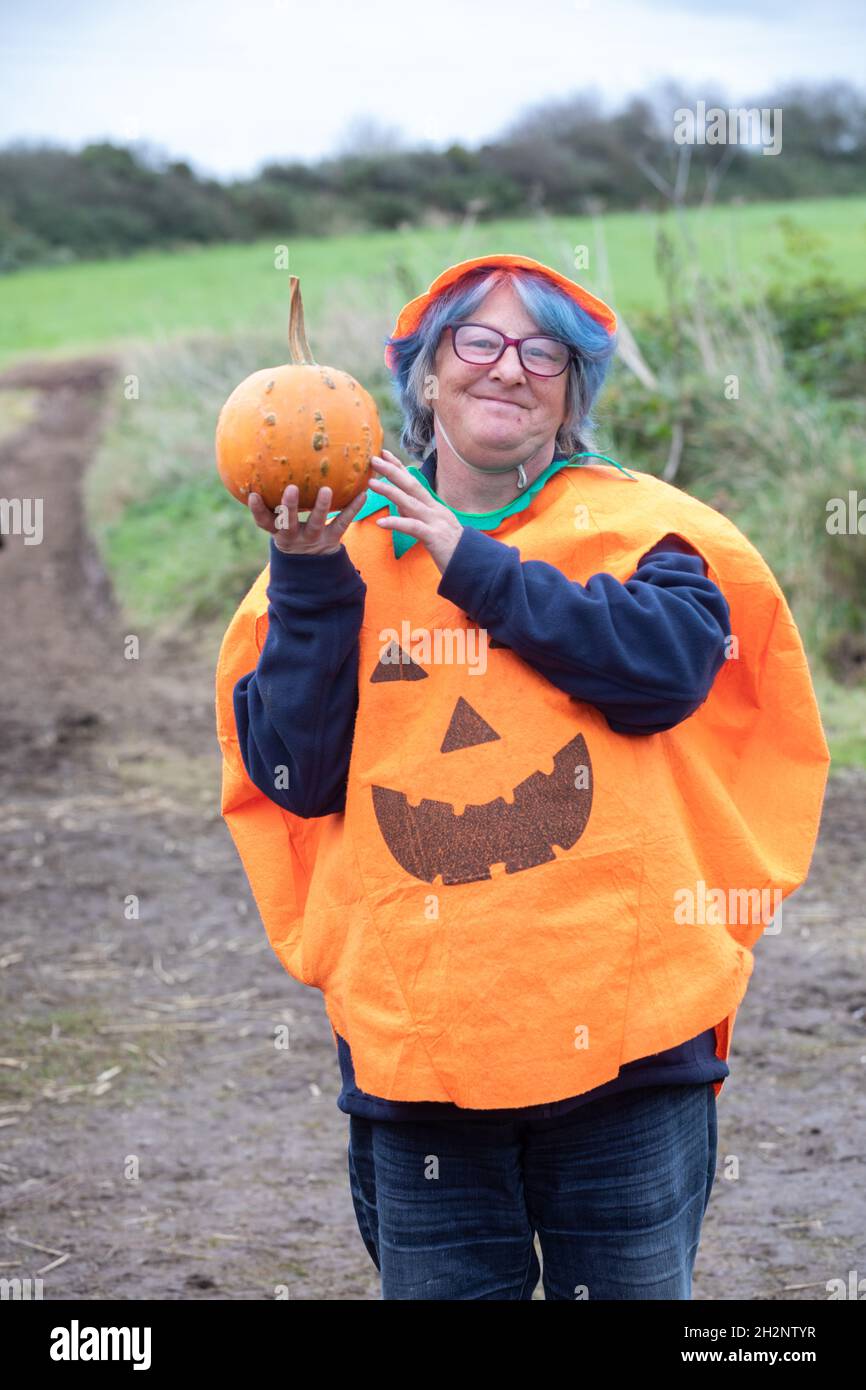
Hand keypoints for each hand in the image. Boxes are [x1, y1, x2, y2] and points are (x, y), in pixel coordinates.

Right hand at [247, 482, 367, 554]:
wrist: (311, 561)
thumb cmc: (291, 529)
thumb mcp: (278, 521)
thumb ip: (271, 501)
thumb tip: (261, 466)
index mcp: (277, 530)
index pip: (263, 521)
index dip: (258, 510)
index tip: (253, 495)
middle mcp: (293, 536)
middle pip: (289, 523)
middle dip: (289, 507)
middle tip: (291, 488)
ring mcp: (313, 539)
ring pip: (316, 524)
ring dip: (321, 507)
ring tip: (326, 489)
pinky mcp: (332, 539)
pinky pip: (342, 523)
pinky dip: (352, 509)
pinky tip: (362, 494)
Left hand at [368, 449, 463, 573]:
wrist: (470, 564)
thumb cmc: (450, 548)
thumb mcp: (432, 526)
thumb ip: (416, 514)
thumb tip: (399, 504)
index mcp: (433, 506)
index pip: (414, 482)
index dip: (399, 467)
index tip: (384, 454)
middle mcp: (435, 509)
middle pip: (411, 485)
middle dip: (392, 471)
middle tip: (374, 459)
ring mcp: (435, 522)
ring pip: (410, 503)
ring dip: (390, 492)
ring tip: (371, 484)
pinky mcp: (434, 537)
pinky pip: (413, 528)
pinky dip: (397, 524)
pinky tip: (381, 523)